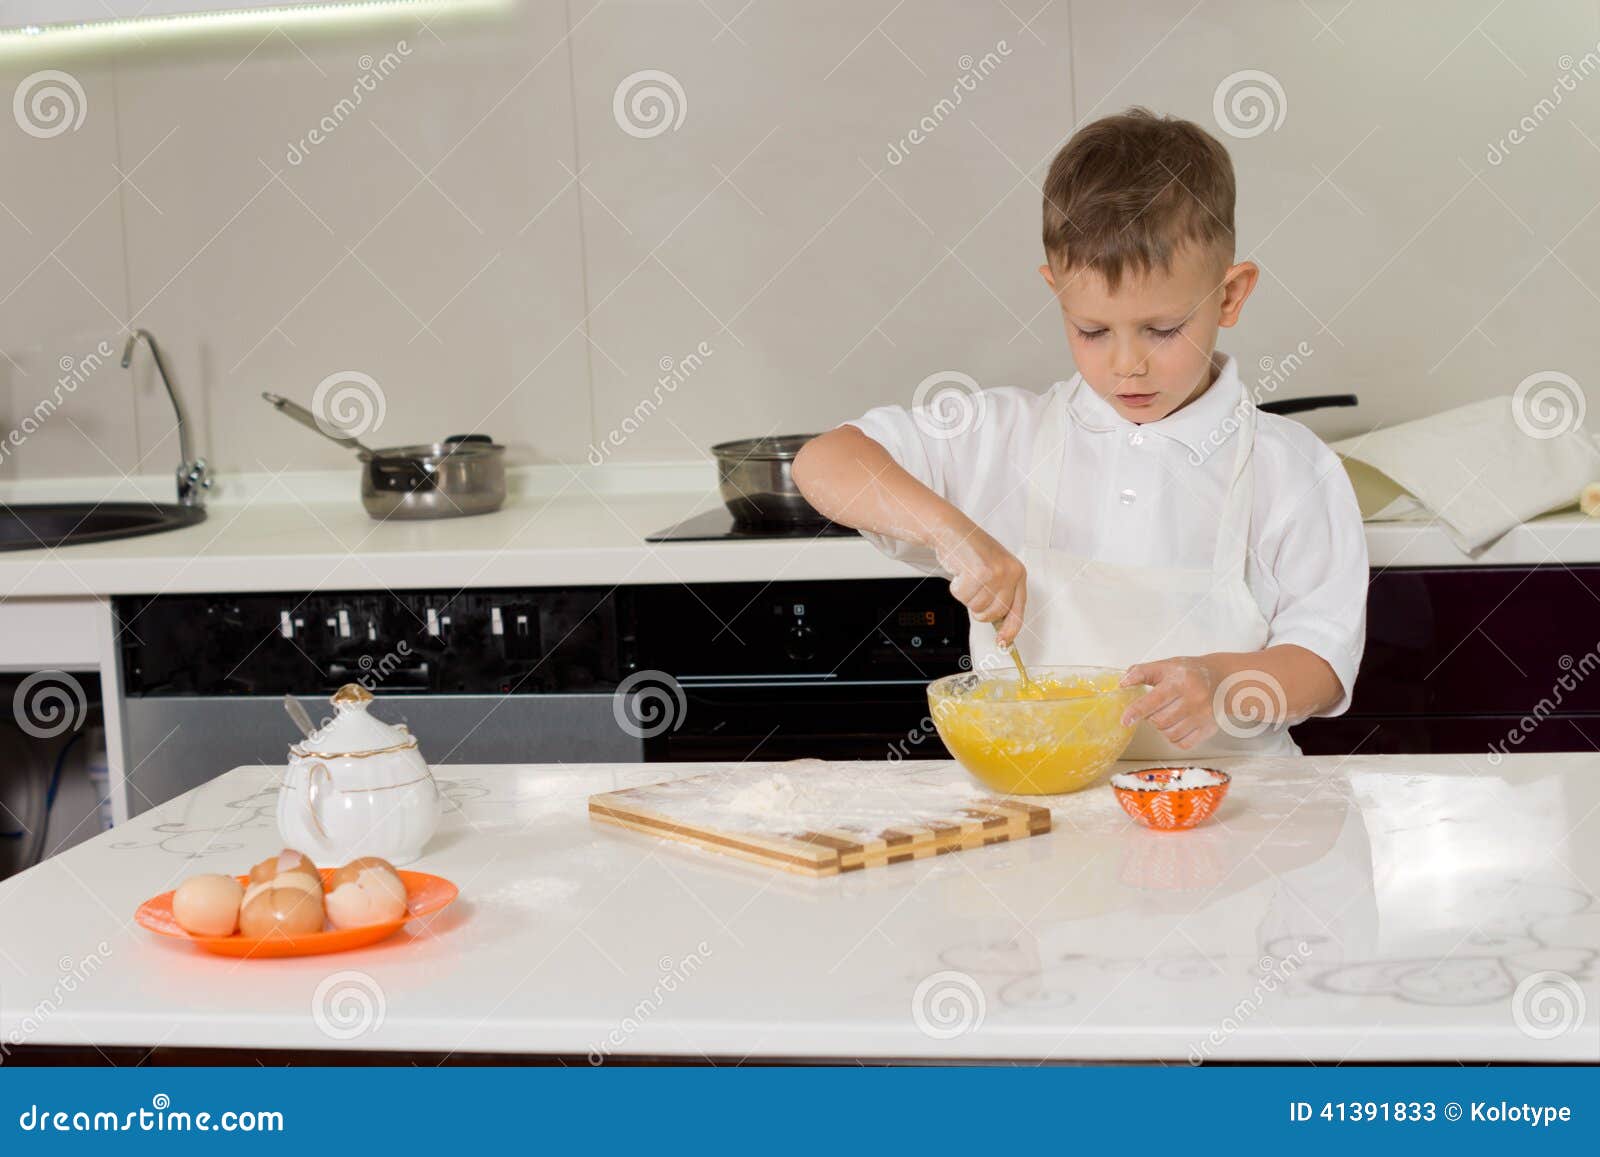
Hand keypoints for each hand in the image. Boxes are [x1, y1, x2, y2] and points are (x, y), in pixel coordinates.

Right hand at [933, 522, 1026, 646]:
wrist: (953, 530)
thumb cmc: (971, 551)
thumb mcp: (995, 570)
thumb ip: (1000, 595)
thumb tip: (1001, 627)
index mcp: (1018, 573)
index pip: (1018, 610)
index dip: (1010, 629)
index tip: (1003, 642)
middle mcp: (1011, 573)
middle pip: (995, 613)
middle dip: (979, 610)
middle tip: (973, 594)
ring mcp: (995, 572)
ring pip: (977, 607)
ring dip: (966, 596)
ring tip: (966, 578)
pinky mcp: (979, 572)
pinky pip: (963, 597)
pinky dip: (956, 589)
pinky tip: (959, 573)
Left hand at [1118, 657, 1220, 749]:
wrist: (1222, 679)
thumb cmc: (1189, 673)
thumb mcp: (1165, 666)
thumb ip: (1141, 672)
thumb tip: (1123, 683)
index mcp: (1180, 681)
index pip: (1154, 700)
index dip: (1136, 711)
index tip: (1125, 720)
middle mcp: (1194, 699)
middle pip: (1159, 720)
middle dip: (1151, 717)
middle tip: (1155, 708)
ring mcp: (1203, 716)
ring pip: (1170, 733)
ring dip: (1162, 728)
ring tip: (1167, 714)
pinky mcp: (1208, 728)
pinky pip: (1183, 743)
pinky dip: (1175, 737)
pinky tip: (1177, 725)